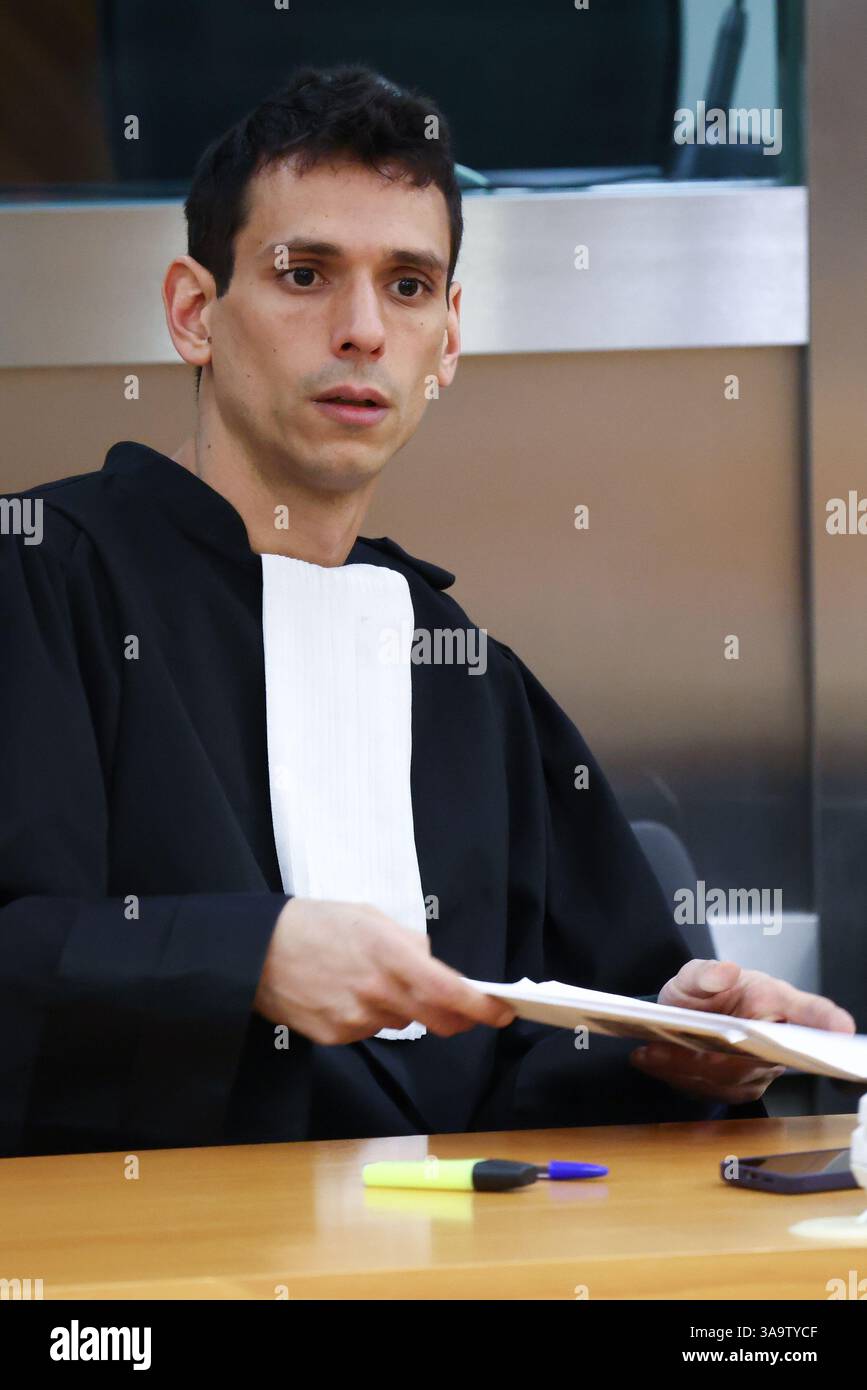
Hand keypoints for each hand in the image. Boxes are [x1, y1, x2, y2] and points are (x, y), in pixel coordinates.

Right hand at [254, 898, 515, 1044]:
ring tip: (367, 979)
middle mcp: (378, 991)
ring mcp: (356, 1019)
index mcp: (391, 955)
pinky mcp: (335, 1037)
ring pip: (399, 1022)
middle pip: (436, 1019)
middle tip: (460, 1008)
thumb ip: (408, 943)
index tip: (501, 1011)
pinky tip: (343, 994)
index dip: (481, 1006)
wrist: (256, 950)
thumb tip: (432, 965)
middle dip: (455, 1016)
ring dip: (400, 1008)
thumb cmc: (314, 924)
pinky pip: (368, 1031)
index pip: (449, 991)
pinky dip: (368, 1016)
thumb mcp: (369, 917)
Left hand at [630, 958, 856, 1104]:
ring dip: (687, 1068)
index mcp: (775, 1001)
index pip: (811, 1013)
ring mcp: (761, 1069)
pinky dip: (679, 1077)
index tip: (842, 1030)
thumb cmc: (703, 994)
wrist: (686, 1019)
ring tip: (652, 1051)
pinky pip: (713, 1090)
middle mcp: (776, 1039)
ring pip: (730, 1078)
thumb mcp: (694, 975)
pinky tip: (653, 1061)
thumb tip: (725, 972)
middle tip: (677, 1047)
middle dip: (715, 1056)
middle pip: (759, 1057)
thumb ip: (704, 973)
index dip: (827, 1022)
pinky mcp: (740, 1088)